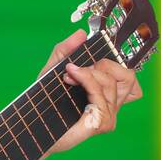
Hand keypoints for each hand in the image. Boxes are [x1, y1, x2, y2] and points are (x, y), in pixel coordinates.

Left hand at [39, 29, 142, 154]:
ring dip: (87, 73)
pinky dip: (86, 81)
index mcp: (106, 94)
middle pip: (127, 76)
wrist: (32, 126)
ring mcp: (108, 116)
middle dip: (103, 65)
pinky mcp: (101, 123)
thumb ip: (65, 50)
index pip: (128, 77)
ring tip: (68, 77)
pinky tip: (70, 80)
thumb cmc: (45, 103)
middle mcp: (111, 106)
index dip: (113, 62)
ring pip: (109, 82)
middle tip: (78, 68)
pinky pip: (99, 94)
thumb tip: (82, 33)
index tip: (89, 59)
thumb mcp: (53, 69)